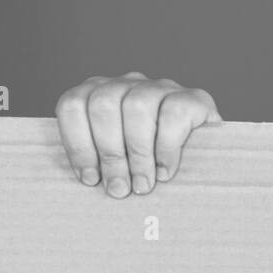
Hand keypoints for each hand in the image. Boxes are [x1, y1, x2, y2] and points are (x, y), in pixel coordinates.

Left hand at [54, 72, 221, 197]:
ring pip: (137, 106)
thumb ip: (95, 165)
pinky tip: (165, 171)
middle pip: (103, 105)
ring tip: (142, 184)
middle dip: (109, 153)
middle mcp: (124, 84)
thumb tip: (88, 184)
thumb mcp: (113, 163)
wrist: (200, 161)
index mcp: (95, 95)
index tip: (90, 179)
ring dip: (137, 152)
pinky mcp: (193, 97)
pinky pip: (174, 113)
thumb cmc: (143, 167)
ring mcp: (159, 87)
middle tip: (119, 188)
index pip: (72, 105)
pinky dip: (167, 147)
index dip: (78, 144)